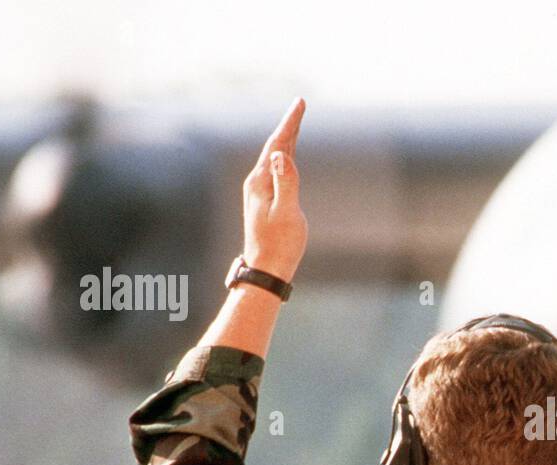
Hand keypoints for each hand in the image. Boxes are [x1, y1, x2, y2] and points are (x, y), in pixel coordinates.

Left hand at [241, 98, 307, 283]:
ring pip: (274, 157)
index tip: (300, 103)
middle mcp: (256, 182)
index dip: (290, 123)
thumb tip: (280, 155)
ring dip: (286, 139)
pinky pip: (276, 170)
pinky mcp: (265, 200)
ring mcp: (259, 191)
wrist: (265, 268)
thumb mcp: (287, 213)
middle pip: (274, 147)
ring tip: (296, 122)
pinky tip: (287, 155)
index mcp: (260, 181)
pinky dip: (285, 157)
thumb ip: (286, 183)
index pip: (277, 144)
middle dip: (289, 126)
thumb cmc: (279, 244)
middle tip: (300, 105)